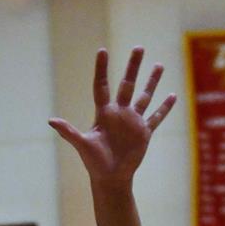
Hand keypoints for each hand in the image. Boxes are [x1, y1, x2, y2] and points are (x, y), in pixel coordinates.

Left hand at [48, 48, 176, 188]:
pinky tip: (173, 95)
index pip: (102, 86)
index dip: (102, 69)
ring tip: (159, 65)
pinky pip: (156, 117)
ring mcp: (133, 121)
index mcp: (104, 113)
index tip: (103, 51)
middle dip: (133, 66)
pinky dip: (165, 108)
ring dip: (152, 82)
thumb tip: (51, 120)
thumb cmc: (94, 162)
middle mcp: (119, 113)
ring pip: (145, 96)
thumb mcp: (82, 145)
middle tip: (139, 47)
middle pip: (127, 84)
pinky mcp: (144, 132)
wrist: (110, 178)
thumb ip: (68, 132)